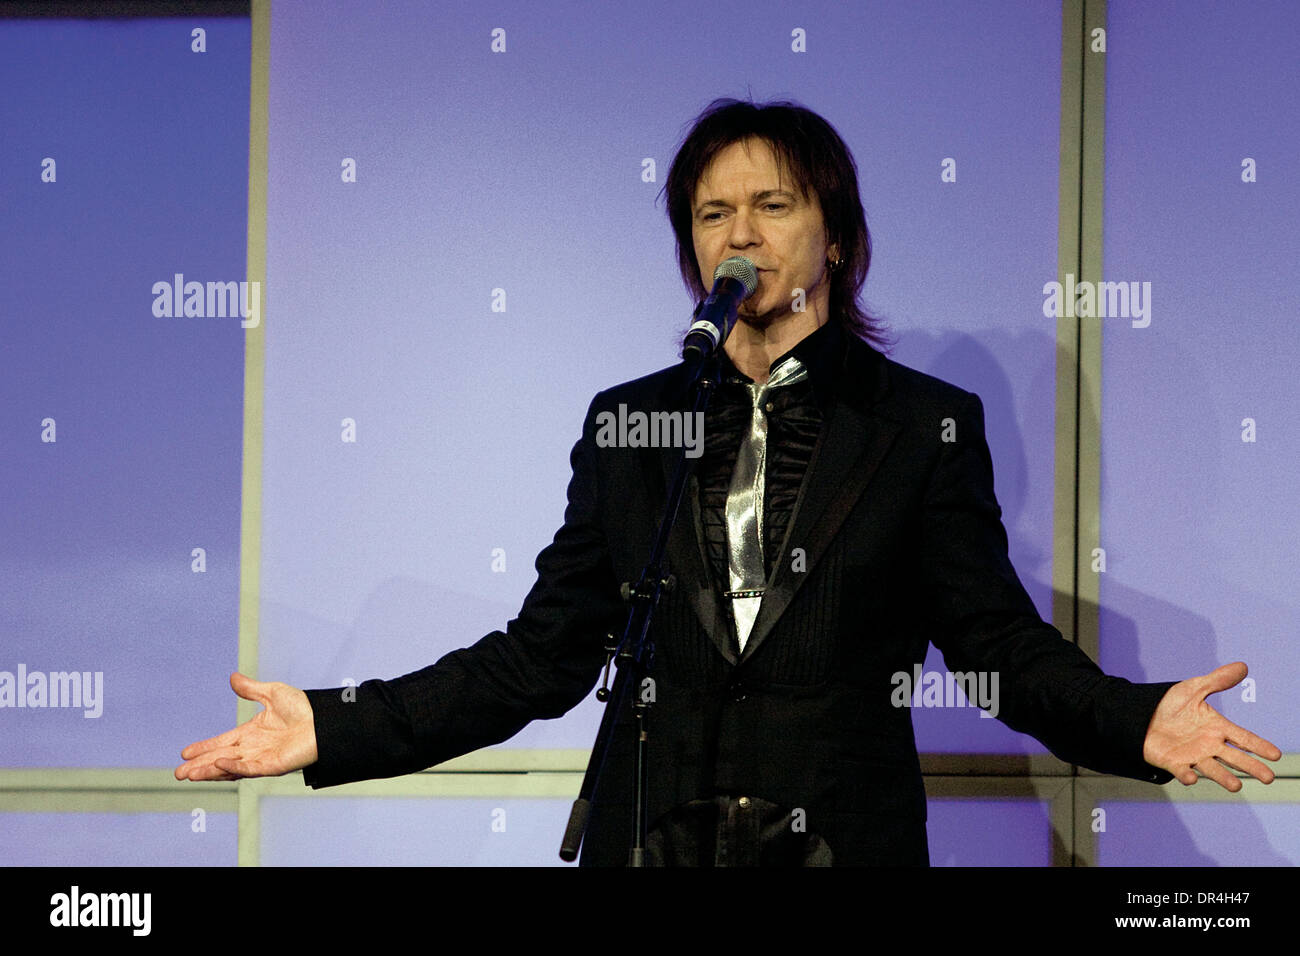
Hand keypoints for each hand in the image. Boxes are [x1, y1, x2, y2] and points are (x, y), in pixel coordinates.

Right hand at [175, 672, 317, 780]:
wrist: (325, 719)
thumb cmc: (304, 707)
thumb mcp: (272, 693)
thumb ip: (251, 689)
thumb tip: (233, 677)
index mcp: (252, 733)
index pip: (222, 742)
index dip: (204, 748)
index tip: (185, 753)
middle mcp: (254, 748)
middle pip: (221, 758)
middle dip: (200, 766)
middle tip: (178, 773)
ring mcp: (262, 758)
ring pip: (230, 767)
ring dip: (210, 770)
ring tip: (190, 774)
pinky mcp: (273, 765)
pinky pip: (250, 768)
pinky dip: (234, 768)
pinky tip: (218, 764)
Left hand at [1142, 662, 1279, 790]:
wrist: (1141, 715)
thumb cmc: (1171, 705)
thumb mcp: (1193, 689)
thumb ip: (1217, 681)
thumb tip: (1242, 666)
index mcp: (1217, 728)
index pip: (1243, 738)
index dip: (1259, 745)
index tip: (1276, 755)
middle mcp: (1209, 745)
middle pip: (1234, 757)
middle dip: (1251, 767)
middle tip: (1268, 778)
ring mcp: (1191, 755)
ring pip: (1211, 768)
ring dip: (1223, 777)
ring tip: (1236, 786)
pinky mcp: (1172, 762)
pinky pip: (1180, 770)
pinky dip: (1186, 775)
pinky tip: (1191, 778)